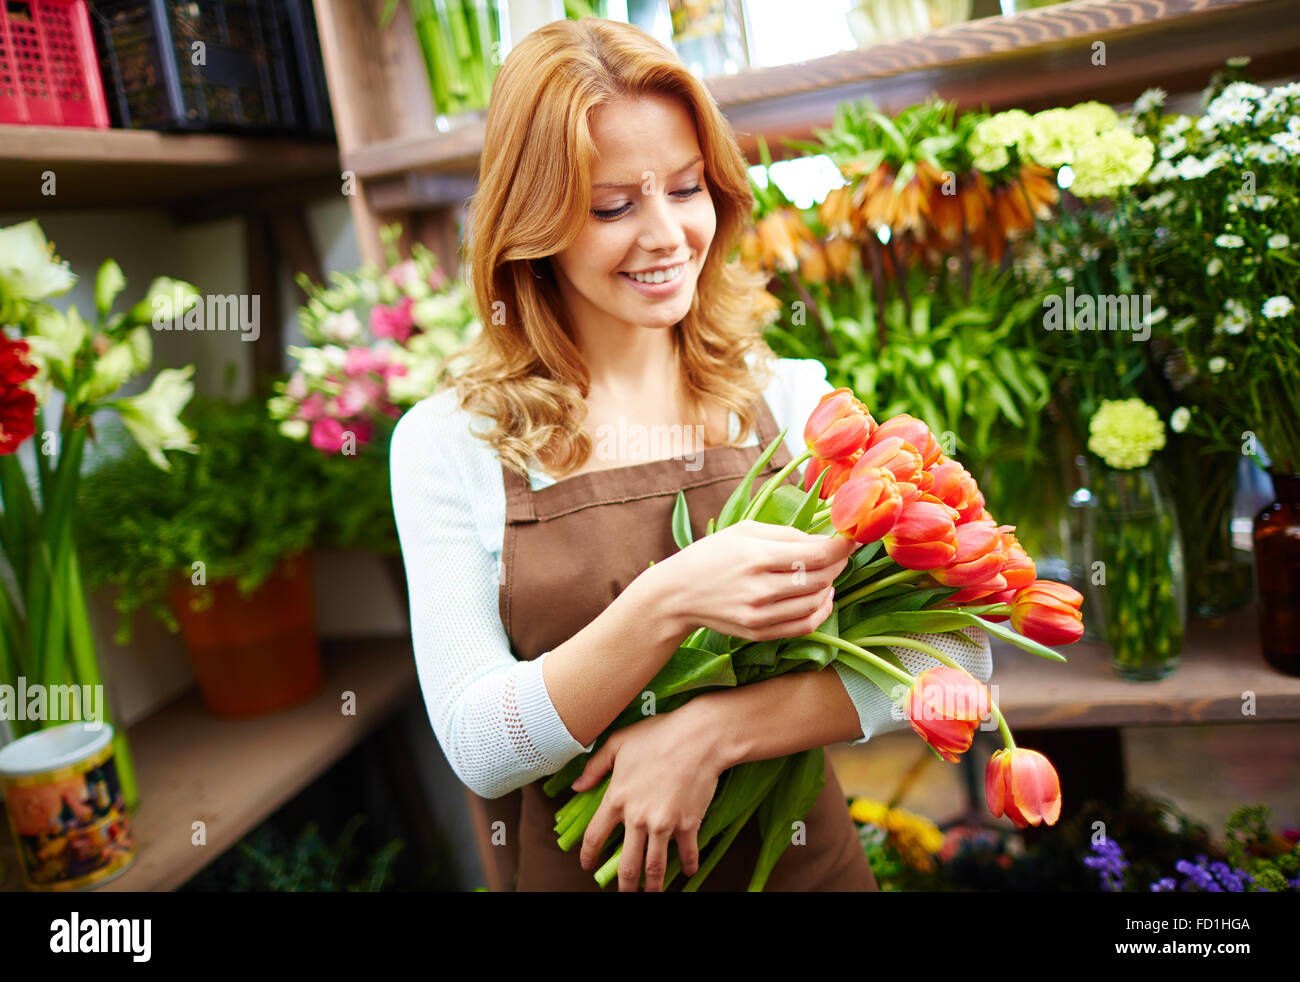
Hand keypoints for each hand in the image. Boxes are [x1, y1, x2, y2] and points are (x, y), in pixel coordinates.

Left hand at [570, 701, 723, 891]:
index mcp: (617, 798)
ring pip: (655, 866)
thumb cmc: (658, 734)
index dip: (588, 855)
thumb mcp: (618, 743)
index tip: (587, 865)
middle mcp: (637, 817)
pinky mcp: (688, 824)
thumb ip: (595, 766)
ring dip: (653, 886)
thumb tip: (577, 786)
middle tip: (625, 893)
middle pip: (627, 863)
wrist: (698, 737)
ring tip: (652, 894)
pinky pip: (687, 853)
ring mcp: (663, 824)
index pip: (595, 836)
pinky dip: (688, 865)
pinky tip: (688, 871)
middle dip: (625, 885)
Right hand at [652, 520, 856, 640]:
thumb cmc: (711, 555)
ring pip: (816, 603)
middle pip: (821, 579)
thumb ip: (787, 534)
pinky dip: (821, 612)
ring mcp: (760, 616)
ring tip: (828, 573)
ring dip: (830, 586)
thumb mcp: (744, 531)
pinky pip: (804, 626)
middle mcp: (760, 589)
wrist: (677, 594)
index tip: (852, 538)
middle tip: (840, 553)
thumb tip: (825, 540)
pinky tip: (822, 597)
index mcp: (756, 557)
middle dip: (838, 564)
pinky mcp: (759, 633)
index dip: (842, 547)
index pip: (817, 555)